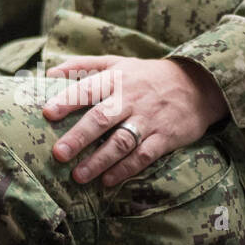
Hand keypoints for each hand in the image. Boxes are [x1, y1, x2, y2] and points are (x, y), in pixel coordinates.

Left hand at [42, 56, 228, 187]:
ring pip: (121, 142)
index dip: (67, 100)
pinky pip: (143, 156)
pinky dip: (125, 169)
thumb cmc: (146, 75)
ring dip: (99, 160)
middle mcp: (131, 99)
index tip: (47, 113)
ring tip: (78, 176)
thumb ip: (82, 66)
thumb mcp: (117, 63)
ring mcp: (148, 120)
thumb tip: (49, 73)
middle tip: (59, 154)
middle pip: (102, 118)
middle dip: (79, 137)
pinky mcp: (165, 138)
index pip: (87, 88)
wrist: (197, 85)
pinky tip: (107, 180)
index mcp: (116, 79)